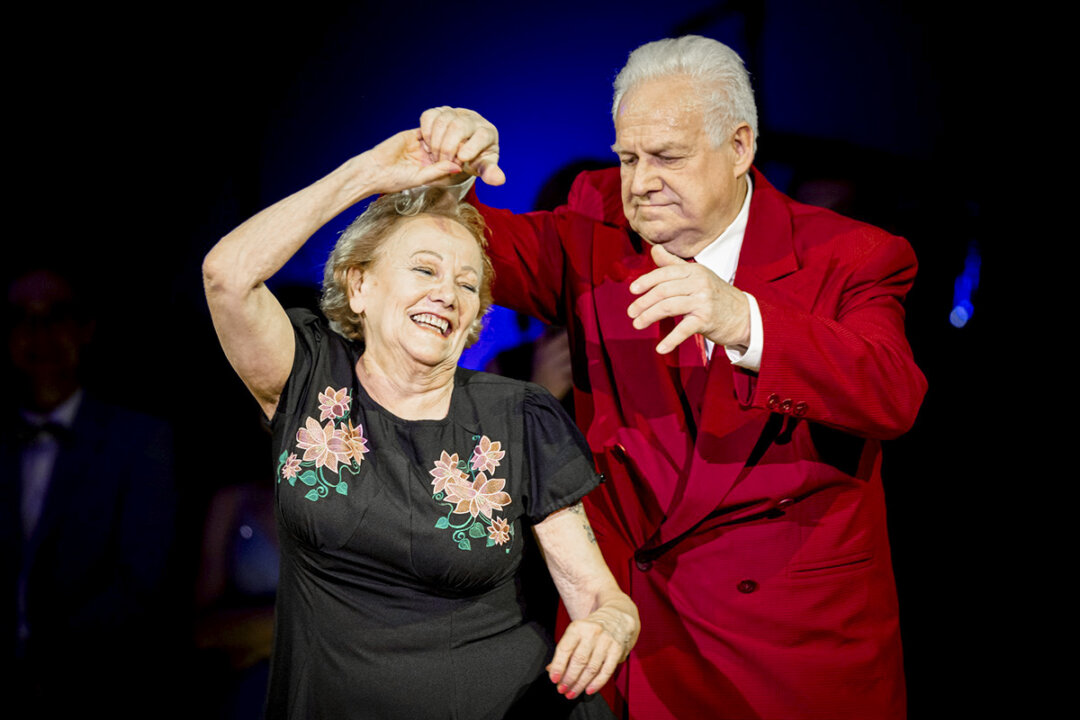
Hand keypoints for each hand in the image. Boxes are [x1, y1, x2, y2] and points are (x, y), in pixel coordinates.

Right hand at [362, 129, 464, 194]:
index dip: (459, 158)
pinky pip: (425, 129)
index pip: (449, 162)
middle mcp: (428, 157)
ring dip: (445, 136)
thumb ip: (439, 171)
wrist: (374, 170)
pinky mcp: (412, 135)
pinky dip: (433, 128)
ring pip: (438, 138)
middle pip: (446, 148)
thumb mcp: (420, 177)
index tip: (470, 154)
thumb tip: (458, 168)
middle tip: (467, 140)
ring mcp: (421, 146)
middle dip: (455, 145)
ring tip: (456, 133)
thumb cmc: (395, 180)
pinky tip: (441, 128)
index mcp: (432, 170)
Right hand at [419, 106, 505, 185]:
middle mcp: (473, 119)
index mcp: (488, 132)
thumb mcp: (482, 168)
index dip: (472, 147)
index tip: (462, 159)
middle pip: (460, 126)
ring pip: (443, 120)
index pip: (483, 135)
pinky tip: (428, 146)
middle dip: (449, 147)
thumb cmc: (475, 159)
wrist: (462, 148)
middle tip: (445, 163)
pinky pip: (429, 116)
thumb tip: (499, 180)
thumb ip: (490, 173)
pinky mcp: (439, 111)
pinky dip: (426, 131)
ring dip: (436, 142)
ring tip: (437, 158)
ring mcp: (455, 112)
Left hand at [547, 604, 634, 699]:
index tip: (554, 679)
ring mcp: (606, 641)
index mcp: (578, 627)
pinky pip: (606, 671)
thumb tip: (552, 669)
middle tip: (562, 689)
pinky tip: (589, 690)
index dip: (558, 666)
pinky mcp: (617, 650)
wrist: (617, 616)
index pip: (565, 648)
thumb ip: (564, 650)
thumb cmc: (592, 628)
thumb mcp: (576, 632)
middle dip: (569, 679)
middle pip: (578, 661)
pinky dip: (597, 683)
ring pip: (591, 668)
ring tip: (572, 693)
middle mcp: (592, 633)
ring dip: (580, 684)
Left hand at [628, 243, 750, 353]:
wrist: (744, 315)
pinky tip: (660, 348)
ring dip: (649, 317)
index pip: (664, 273)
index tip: (632, 290)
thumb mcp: (697, 276)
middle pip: (663, 291)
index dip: (646, 281)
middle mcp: (699, 282)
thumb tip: (655, 250)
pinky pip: (683, 329)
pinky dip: (670, 340)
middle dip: (643, 302)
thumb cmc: (715, 295)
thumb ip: (674, 265)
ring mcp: (703, 301)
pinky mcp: (707, 319)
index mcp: (694, 270)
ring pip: (668, 307)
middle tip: (631, 313)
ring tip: (638, 324)